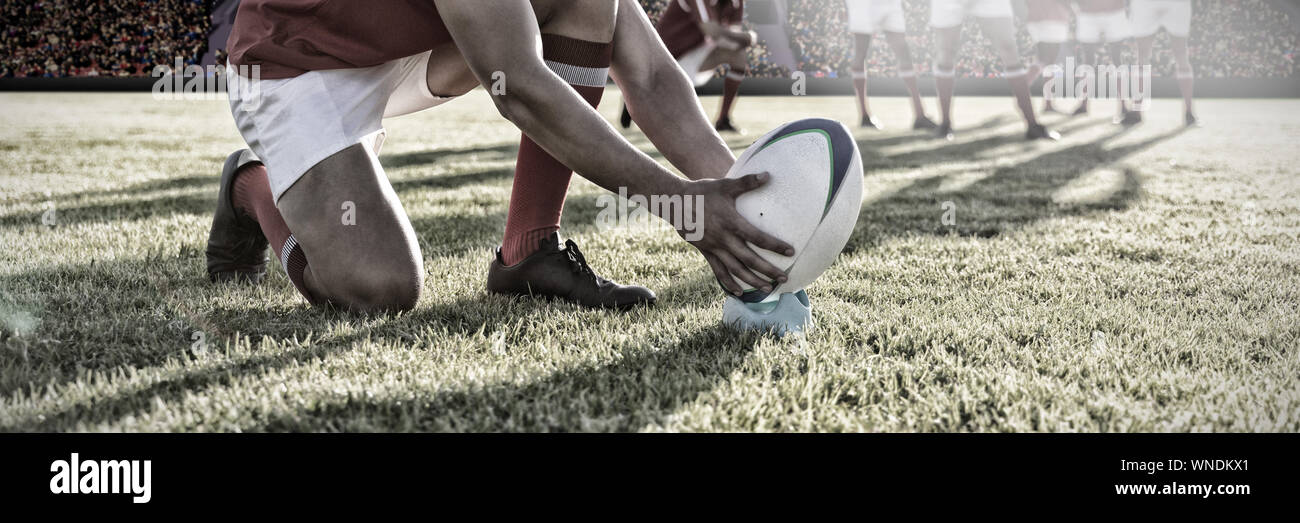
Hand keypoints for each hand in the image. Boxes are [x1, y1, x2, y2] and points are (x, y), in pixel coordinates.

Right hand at [677, 173, 794, 295]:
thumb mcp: (725, 185)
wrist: (676, 202)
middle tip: (784, 278)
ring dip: (752, 281)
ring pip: (735, 269)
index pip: (757, 237)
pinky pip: (718, 271)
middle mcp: (723, 238)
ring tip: (767, 289)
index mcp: (731, 222)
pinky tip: (739, 292)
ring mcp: (714, 247)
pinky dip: (729, 283)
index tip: (790, 251)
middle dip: (768, 270)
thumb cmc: (703, 191)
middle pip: (749, 259)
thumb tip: (769, 175)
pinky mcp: (706, 252)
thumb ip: (747, 182)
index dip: (774, 245)